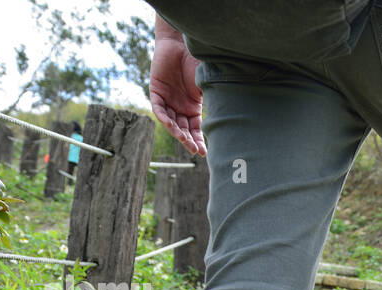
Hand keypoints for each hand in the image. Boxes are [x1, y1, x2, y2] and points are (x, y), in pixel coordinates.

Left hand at [150, 34, 205, 156]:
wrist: (181, 44)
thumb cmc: (196, 62)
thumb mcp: (206, 85)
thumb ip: (212, 100)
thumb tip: (225, 119)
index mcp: (192, 108)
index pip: (195, 129)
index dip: (198, 141)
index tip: (204, 153)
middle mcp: (179, 107)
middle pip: (182, 129)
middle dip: (187, 140)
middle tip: (193, 149)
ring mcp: (167, 100)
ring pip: (170, 122)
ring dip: (176, 132)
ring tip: (183, 139)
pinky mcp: (156, 92)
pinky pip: (158, 109)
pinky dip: (164, 117)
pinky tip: (170, 125)